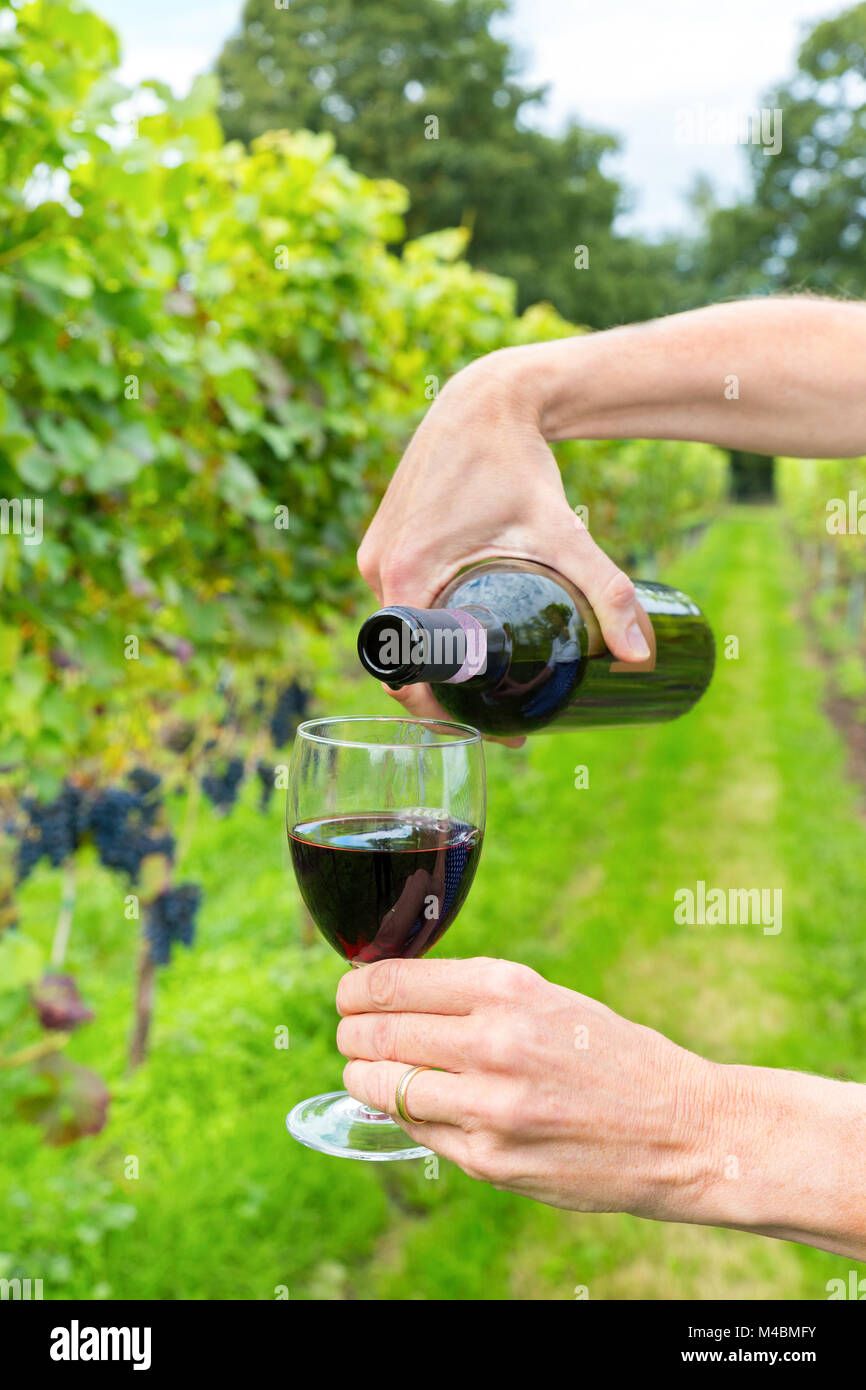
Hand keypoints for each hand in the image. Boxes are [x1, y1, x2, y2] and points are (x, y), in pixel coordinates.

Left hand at [337, 956, 865, 1257]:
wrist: (681, 1130)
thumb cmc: (609, 1056)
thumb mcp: (546, 1001)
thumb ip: (473, 1000)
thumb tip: (390, 1002)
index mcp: (507, 989)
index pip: (392, 982)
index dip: (357, 988)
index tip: (349, 994)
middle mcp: (493, 1043)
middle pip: (377, 1033)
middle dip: (352, 1033)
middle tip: (349, 1034)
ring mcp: (489, 1108)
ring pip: (384, 1087)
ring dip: (363, 1078)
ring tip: (364, 1073)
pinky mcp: (490, 1161)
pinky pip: (420, 1132)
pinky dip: (408, 1116)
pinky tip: (414, 1107)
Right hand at [357, 354, 651, 740]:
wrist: (488, 399)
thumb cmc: (519, 464)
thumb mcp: (563, 533)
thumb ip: (605, 590)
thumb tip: (641, 654)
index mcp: (403, 575)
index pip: (405, 672)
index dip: (439, 712)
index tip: (484, 729)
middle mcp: (378, 568)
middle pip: (402, 657)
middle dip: (446, 694)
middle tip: (498, 715)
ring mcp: (376, 554)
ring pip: (400, 631)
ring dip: (433, 663)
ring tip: (485, 686)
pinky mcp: (384, 541)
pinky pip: (397, 601)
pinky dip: (424, 628)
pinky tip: (459, 641)